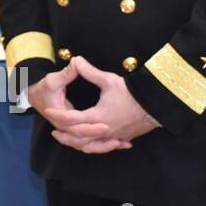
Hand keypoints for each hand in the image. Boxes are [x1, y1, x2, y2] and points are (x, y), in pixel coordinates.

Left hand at [43, 55, 158, 152]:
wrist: (157, 104)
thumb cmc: (132, 92)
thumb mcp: (109, 80)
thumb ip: (90, 72)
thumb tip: (75, 59)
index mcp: (97, 116)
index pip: (71, 119)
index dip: (58, 115)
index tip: (48, 111)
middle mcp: (104, 130)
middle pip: (79, 138)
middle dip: (65, 136)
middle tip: (54, 132)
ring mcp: (114, 136)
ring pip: (92, 146)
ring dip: (78, 144)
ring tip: (70, 139)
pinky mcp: (123, 138)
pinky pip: (105, 146)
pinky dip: (96, 147)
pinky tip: (92, 143)